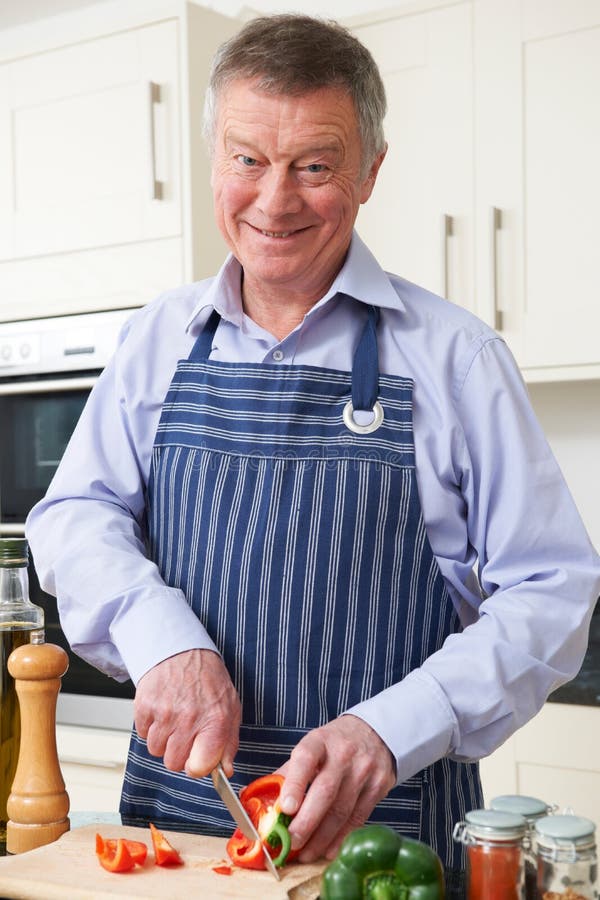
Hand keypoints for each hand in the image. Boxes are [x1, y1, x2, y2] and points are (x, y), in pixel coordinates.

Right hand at [134, 648, 240, 777]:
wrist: (181, 649)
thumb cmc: (207, 678)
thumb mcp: (230, 707)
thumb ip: (229, 742)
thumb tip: (225, 770)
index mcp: (215, 720)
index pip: (200, 767)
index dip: (197, 767)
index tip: (197, 758)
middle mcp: (189, 718)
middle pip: (174, 764)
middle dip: (179, 752)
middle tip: (185, 731)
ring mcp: (165, 712)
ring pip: (156, 751)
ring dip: (164, 739)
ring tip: (174, 717)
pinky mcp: (144, 706)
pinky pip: (143, 734)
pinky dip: (151, 726)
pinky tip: (162, 710)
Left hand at [277, 714, 395, 861]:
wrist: (375, 732)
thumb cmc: (335, 744)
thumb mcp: (312, 746)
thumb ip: (290, 773)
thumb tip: (265, 805)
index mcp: (320, 740)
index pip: (305, 758)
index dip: (295, 784)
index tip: (285, 808)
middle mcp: (343, 754)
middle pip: (325, 791)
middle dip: (306, 822)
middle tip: (291, 842)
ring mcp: (364, 770)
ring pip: (341, 810)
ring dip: (322, 838)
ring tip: (306, 853)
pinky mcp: (378, 786)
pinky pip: (358, 818)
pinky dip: (341, 838)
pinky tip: (329, 849)